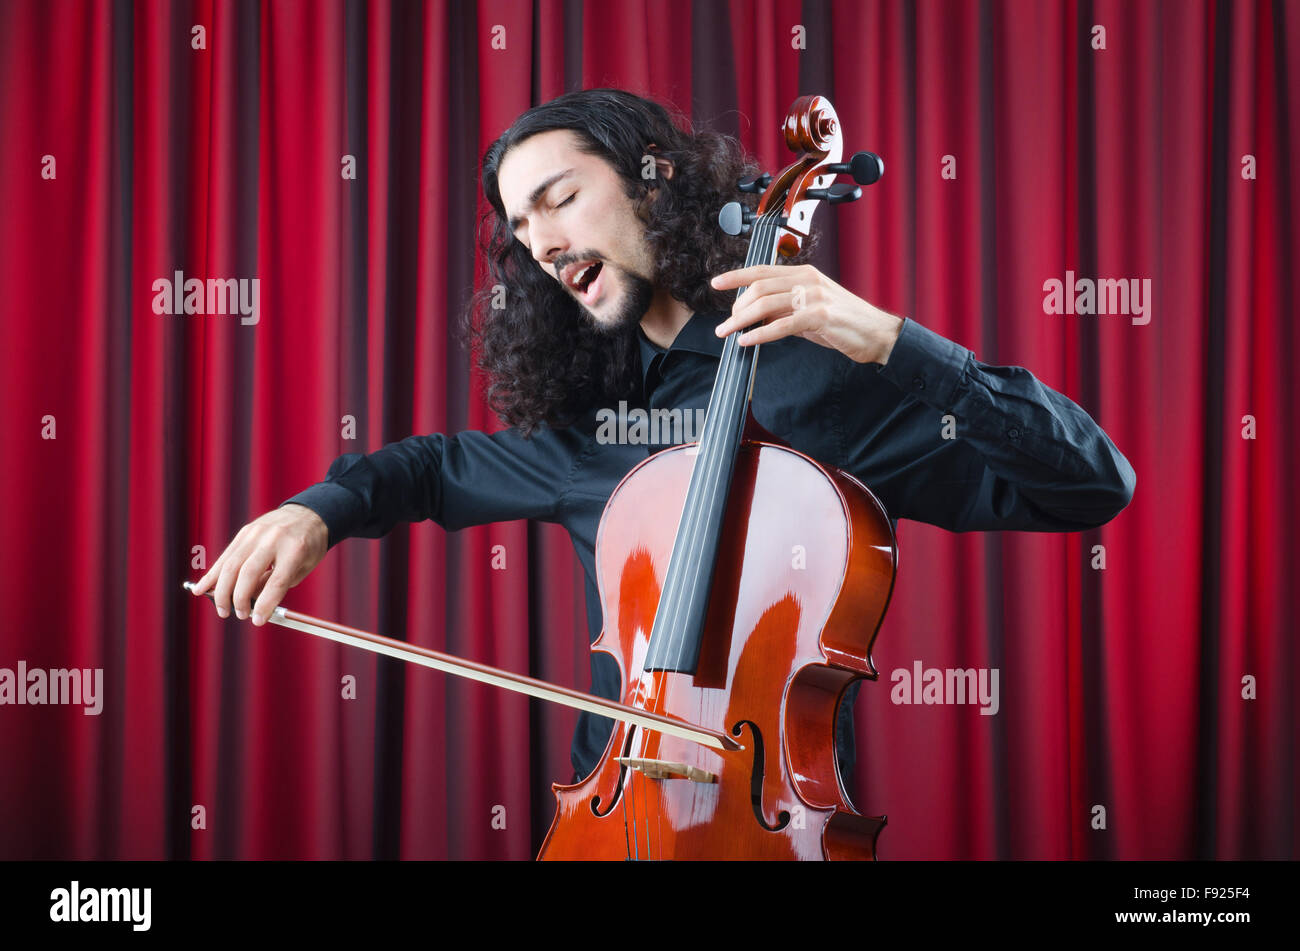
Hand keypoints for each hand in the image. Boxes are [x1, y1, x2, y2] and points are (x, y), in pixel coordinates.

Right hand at [188, 504, 328, 624]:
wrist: (308, 513)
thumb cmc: (308, 545)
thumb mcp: (303, 567)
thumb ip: (278, 584)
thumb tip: (252, 603)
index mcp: (295, 549)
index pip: (276, 581)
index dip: (265, 604)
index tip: (257, 621)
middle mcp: (273, 539)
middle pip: (248, 573)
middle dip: (240, 599)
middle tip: (240, 615)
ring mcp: (256, 533)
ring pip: (231, 565)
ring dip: (222, 591)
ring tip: (223, 610)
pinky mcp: (245, 532)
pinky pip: (226, 555)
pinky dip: (213, 574)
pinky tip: (201, 588)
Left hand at [710, 263, 902, 364]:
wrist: (877, 334)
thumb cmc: (844, 323)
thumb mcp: (809, 311)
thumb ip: (784, 308)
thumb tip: (755, 314)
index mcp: (805, 274)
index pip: (763, 270)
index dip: (736, 275)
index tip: (716, 282)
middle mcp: (808, 280)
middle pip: (760, 287)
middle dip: (736, 306)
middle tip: (726, 324)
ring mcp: (815, 296)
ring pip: (766, 304)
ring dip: (741, 321)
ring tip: (727, 333)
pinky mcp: (820, 316)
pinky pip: (782, 325)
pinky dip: (760, 334)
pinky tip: (747, 341)